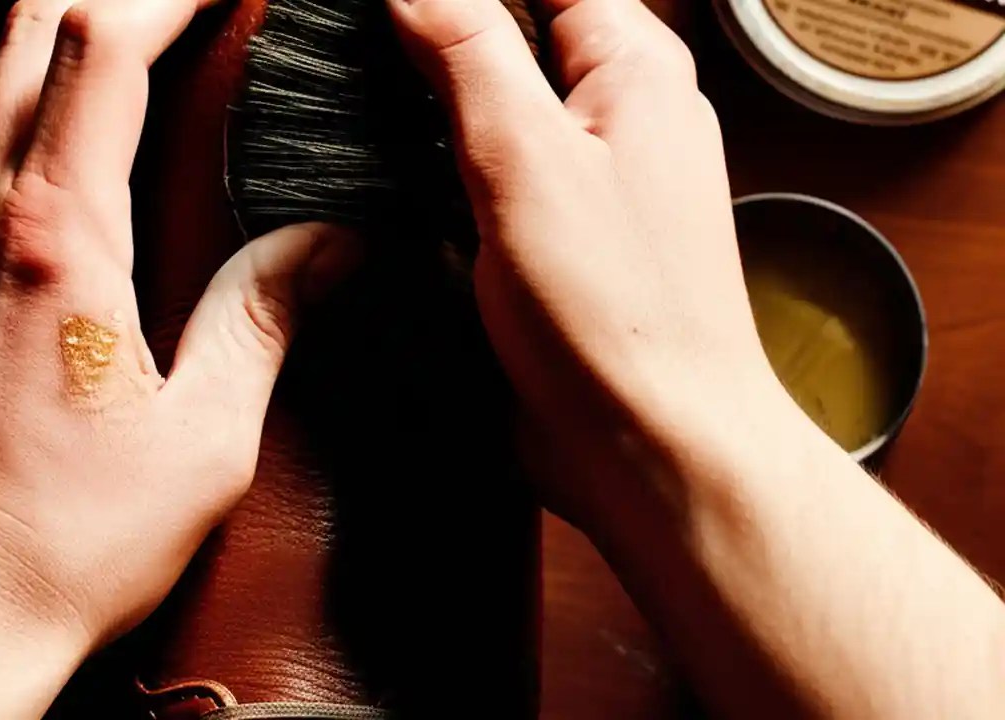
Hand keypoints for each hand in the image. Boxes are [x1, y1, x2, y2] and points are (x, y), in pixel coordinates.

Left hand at [0, 1, 356, 717]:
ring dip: (70, 29)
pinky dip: (30, 89)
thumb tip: (333, 241)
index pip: (102, 47)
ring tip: (153, 31)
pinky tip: (80, 115)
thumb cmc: (71, 539)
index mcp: (54, 242)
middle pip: (32, 29)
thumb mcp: (205, 437)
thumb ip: (264, 315)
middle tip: (198, 3)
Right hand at [390, 0, 782, 521]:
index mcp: (633, 65)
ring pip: (502, 99)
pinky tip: (397, 168)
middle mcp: (622, 110)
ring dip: (437, 95)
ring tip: (360, 89)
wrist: (653, 446)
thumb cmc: (615, 312)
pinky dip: (447, 161)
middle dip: (438, 28)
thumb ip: (468, 49)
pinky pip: (498, 170)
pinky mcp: (562, 237)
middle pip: (519, 26)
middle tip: (362, 43)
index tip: (386, 10)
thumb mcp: (525, 157)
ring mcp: (593, 177)